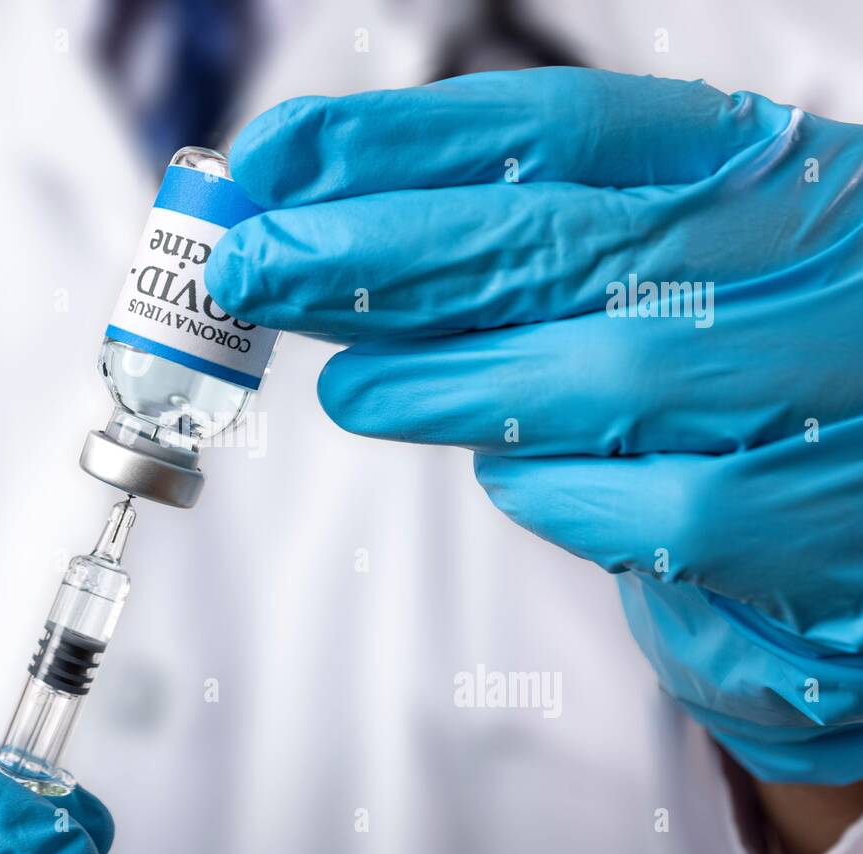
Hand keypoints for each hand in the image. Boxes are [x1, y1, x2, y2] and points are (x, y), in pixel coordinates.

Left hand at [208, 67, 862, 783]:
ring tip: (350, 387)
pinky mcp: (800, 520)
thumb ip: (535, 254)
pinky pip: (635, 507)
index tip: (276, 157)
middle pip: (544, 237)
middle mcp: (792, 256)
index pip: (550, 128)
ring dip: (437, 382)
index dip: (394, 141)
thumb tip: (347, 249)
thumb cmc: (770, 362)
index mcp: (754, 169)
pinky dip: (549, 492)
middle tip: (252, 266)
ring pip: (589, 371)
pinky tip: (513, 473)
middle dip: (371, 251)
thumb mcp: (677, 263)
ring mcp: (806, 383)